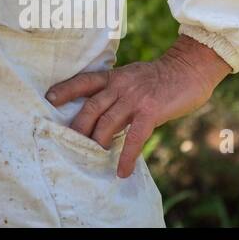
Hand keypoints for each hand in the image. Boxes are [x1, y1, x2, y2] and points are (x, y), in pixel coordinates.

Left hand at [45, 34, 231, 177]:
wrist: (188, 69)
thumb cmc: (160, 77)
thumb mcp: (132, 77)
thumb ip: (116, 91)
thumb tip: (103, 114)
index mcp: (114, 76)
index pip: (83, 81)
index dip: (66, 90)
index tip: (49, 99)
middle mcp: (120, 85)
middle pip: (90, 108)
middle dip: (78, 128)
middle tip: (69, 143)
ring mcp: (134, 98)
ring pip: (107, 124)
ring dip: (98, 143)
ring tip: (93, 157)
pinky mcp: (151, 111)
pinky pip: (134, 138)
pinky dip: (126, 156)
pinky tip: (122, 171)